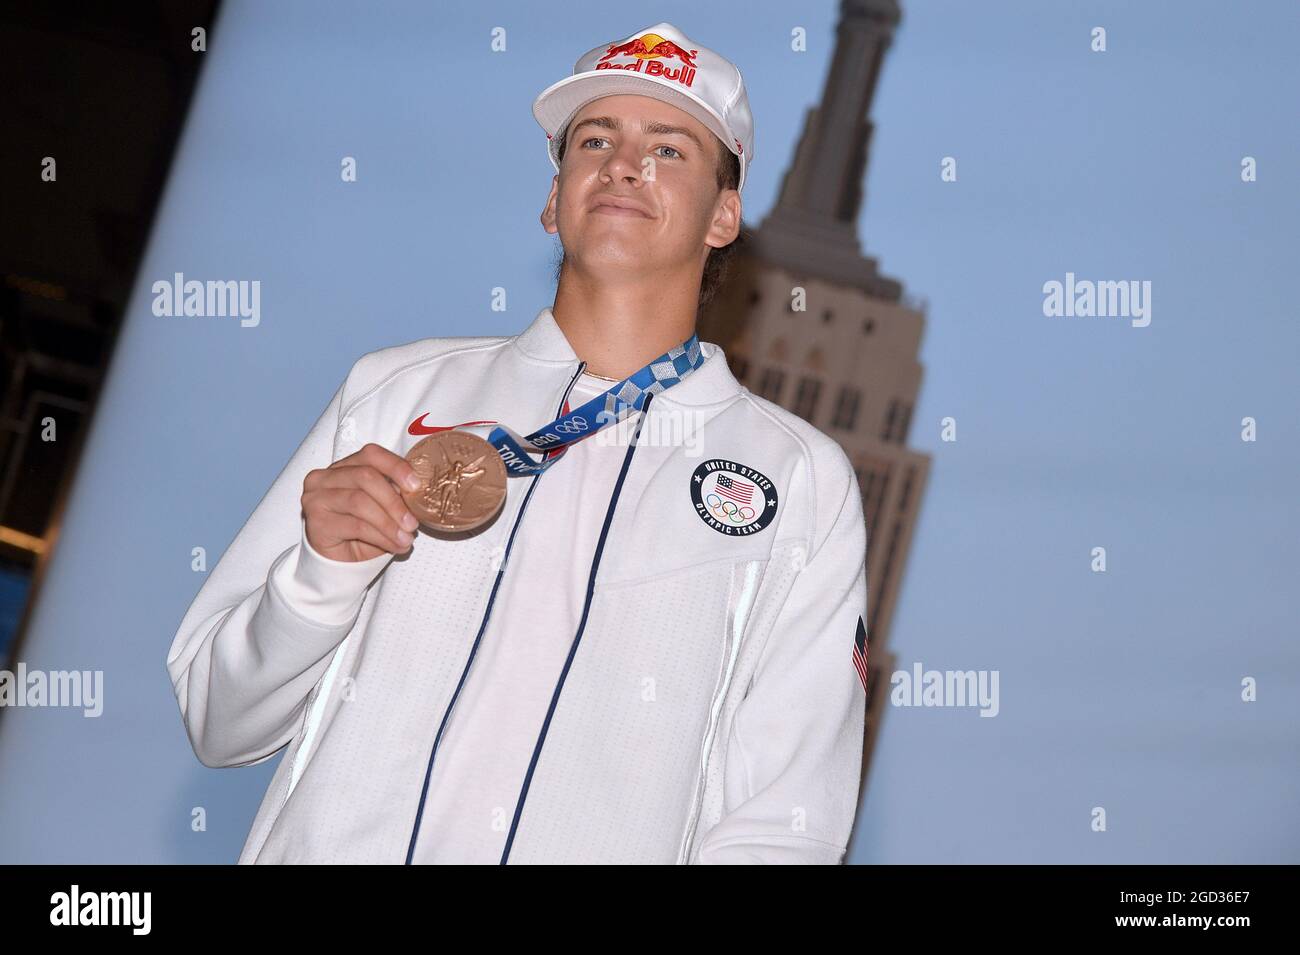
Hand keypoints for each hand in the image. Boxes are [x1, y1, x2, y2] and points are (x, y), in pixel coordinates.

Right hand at [301, 443, 422, 561]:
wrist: (341, 561)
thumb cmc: (363, 531)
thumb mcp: (383, 507)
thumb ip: (394, 492)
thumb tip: (417, 491)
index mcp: (343, 466)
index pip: (371, 454)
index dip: (396, 467)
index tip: (416, 486)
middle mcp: (324, 477)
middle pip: (366, 477)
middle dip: (394, 501)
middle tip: (413, 523)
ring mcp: (316, 498)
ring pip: (360, 502)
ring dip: (389, 523)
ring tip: (406, 538)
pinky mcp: (316, 521)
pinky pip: (356, 525)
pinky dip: (382, 536)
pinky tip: (395, 545)